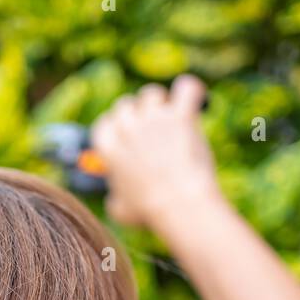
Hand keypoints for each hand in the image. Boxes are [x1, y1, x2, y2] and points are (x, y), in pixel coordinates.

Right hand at [90, 75, 224, 232]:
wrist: (178, 205)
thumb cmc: (149, 211)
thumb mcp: (120, 211)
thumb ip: (114, 198)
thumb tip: (115, 197)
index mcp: (109, 148)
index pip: (104, 123)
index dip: (115, 128)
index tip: (126, 136)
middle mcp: (128, 128)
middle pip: (126, 104)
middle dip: (137, 114)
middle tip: (151, 129)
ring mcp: (154, 119)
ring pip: (152, 94)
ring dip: (161, 103)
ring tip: (172, 117)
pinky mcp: (180, 116)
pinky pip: (187, 88)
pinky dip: (191, 90)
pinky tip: (195, 100)